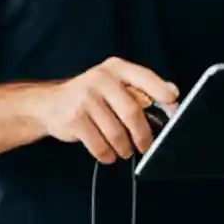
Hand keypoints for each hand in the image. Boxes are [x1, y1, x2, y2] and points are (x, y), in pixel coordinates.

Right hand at [37, 57, 178, 163]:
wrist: (50, 104)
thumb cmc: (91, 97)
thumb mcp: (114, 84)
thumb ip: (141, 88)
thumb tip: (172, 92)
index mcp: (116, 68)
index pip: (144, 77)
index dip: (160, 90)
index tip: (173, 103)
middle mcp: (100, 79)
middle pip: (132, 112)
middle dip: (143, 135)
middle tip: (145, 146)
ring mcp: (85, 98)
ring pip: (117, 134)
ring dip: (124, 148)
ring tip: (123, 149)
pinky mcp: (74, 118)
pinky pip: (100, 145)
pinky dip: (107, 154)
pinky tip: (107, 152)